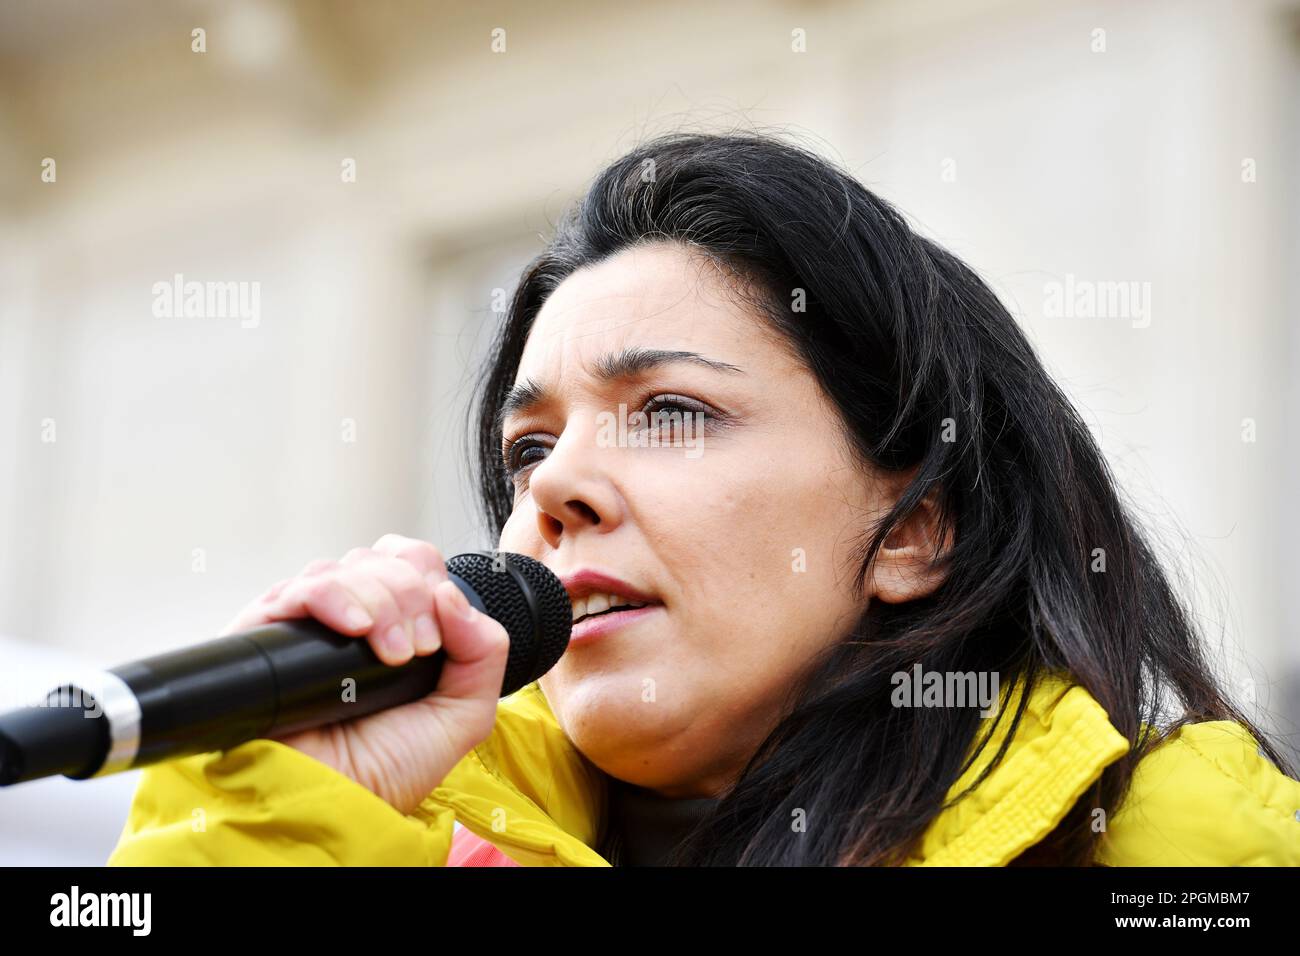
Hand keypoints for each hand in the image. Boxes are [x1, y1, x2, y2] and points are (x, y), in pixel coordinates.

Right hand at [220, 534, 509, 814]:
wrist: (330, 806)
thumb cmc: (387, 769)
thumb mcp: (463, 713)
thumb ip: (484, 651)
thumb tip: (452, 593)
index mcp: (395, 626)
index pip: (413, 563)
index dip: (431, 584)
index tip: (436, 639)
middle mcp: (351, 617)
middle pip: (383, 560)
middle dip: (410, 597)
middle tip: (413, 651)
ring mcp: (309, 623)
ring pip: (347, 568)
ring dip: (381, 602)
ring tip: (387, 656)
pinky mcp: (267, 631)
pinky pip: (300, 587)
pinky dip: (334, 597)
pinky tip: (354, 627)